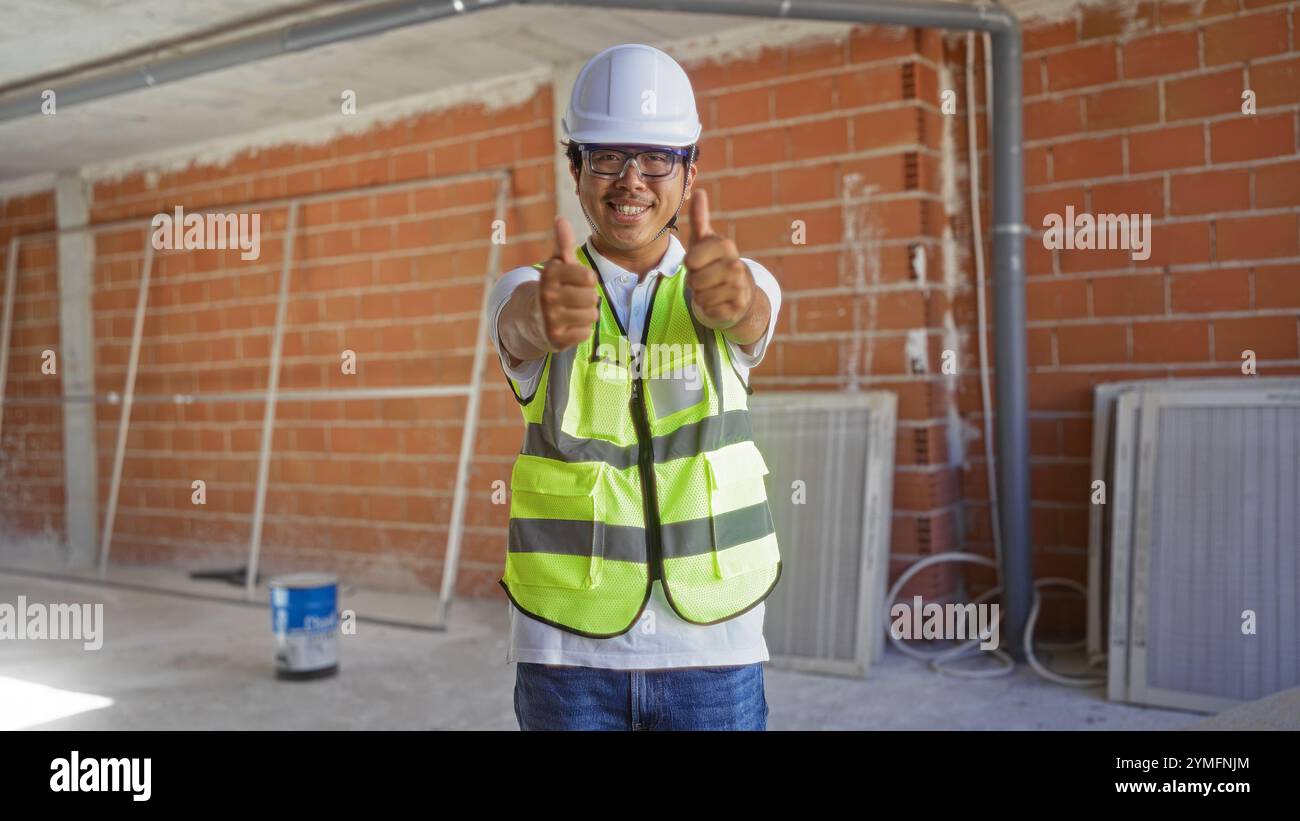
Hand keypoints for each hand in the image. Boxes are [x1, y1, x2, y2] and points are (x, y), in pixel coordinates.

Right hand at [536, 216, 599, 351]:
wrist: (530, 318)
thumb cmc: (553, 287)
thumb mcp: (557, 264)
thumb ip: (563, 242)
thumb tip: (560, 218)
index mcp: (550, 274)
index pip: (589, 277)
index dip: (587, 280)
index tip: (575, 282)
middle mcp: (547, 295)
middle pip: (593, 297)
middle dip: (588, 298)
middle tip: (574, 299)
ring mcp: (550, 318)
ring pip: (591, 315)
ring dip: (586, 314)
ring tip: (572, 312)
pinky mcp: (555, 338)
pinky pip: (585, 333)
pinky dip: (581, 330)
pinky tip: (569, 326)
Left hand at [683, 190, 753, 330]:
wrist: (738, 293)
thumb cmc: (713, 263)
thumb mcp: (704, 241)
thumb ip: (700, 218)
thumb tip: (699, 190)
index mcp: (726, 246)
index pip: (690, 261)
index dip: (690, 264)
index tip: (700, 262)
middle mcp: (736, 265)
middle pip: (694, 280)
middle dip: (695, 282)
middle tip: (706, 278)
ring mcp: (739, 287)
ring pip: (701, 297)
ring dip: (701, 297)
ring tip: (712, 289)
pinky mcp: (738, 307)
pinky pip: (709, 312)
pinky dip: (709, 310)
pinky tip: (718, 302)